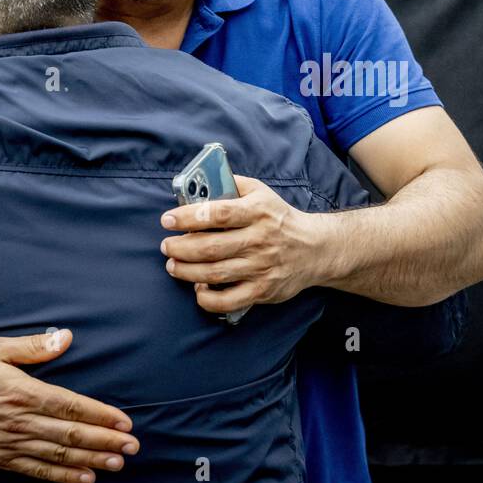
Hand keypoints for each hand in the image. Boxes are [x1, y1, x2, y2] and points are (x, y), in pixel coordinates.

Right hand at [0, 329, 139, 482]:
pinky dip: (62, 476)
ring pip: (57, 456)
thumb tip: (66, 337)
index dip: (100, 416)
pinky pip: (36, 470)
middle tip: (132, 447)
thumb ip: (33, 346)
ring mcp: (8, 443)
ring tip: (117, 464)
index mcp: (20, 392)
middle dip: (104, 442)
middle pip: (69, 435)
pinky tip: (84, 478)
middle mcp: (17, 421)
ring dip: (90, 461)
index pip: (69, 407)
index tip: (124, 422)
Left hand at [160, 175, 321, 313]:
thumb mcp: (261, 192)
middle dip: (180, 248)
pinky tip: (198, 288)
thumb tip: (200, 183)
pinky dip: (207, 298)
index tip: (167, 220)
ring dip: (186, 271)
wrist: (315, 248)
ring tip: (173, 265)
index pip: (217, 214)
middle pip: (210, 247)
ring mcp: (261, 267)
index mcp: (257, 212)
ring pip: (215, 273)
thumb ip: (233, 184)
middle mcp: (259, 239)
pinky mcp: (262, 290)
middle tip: (166, 246)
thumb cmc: (280, 218)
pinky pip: (228, 300)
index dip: (187, 217)